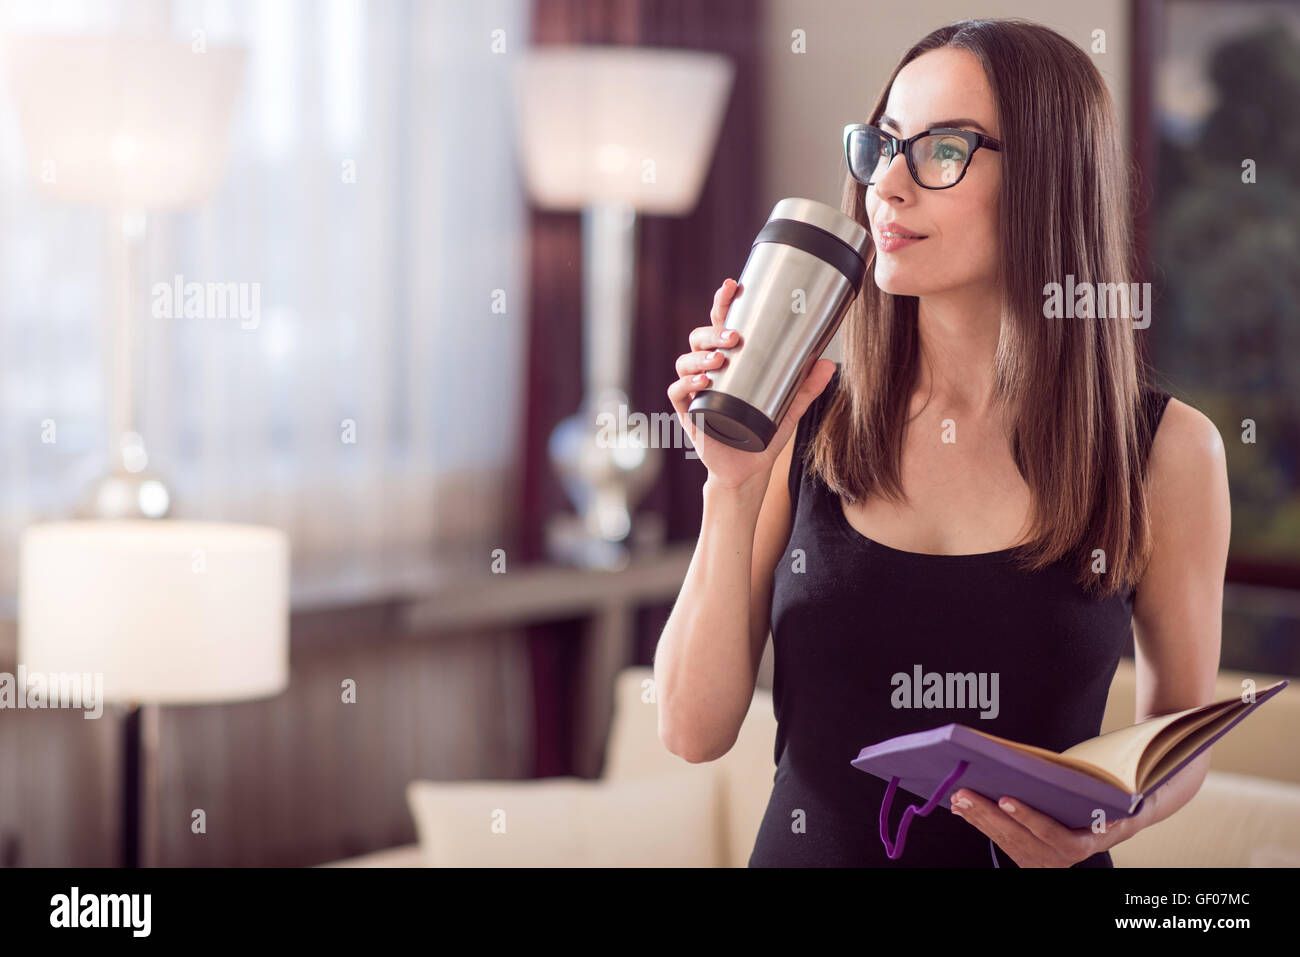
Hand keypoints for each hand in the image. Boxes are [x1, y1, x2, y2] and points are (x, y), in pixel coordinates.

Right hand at [666, 278, 834, 492]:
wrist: (747, 472)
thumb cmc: (763, 435)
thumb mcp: (790, 408)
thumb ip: (807, 386)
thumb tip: (830, 363)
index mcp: (731, 362)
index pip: (721, 324)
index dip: (723, 303)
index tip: (732, 286)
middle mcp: (709, 371)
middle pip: (700, 337)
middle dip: (713, 331)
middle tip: (735, 336)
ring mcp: (695, 391)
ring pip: (685, 360)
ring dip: (700, 356)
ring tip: (720, 359)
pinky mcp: (688, 412)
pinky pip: (677, 391)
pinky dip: (687, 383)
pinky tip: (703, 383)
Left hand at [948, 786, 1155, 866]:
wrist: (1104, 833)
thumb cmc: (1109, 814)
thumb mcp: (1116, 811)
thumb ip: (1110, 807)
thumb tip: (1112, 798)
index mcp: (1079, 846)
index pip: (1050, 833)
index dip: (1027, 817)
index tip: (1006, 799)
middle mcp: (1056, 857)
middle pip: (1016, 836)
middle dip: (988, 814)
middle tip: (965, 793)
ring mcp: (1037, 858)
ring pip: (1002, 838)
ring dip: (977, 817)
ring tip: (959, 796)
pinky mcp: (1023, 855)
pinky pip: (997, 839)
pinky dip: (978, 822)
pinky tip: (960, 808)